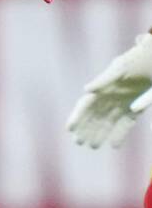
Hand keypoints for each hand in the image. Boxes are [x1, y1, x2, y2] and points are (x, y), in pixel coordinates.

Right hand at [66, 33, 151, 148]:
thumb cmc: (137, 60)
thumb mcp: (121, 68)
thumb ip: (104, 79)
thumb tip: (86, 90)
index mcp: (104, 87)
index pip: (86, 104)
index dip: (77, 116)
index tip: (69, 129)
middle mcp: (111, 97)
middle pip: (94, 116)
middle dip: (85, 129)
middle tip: (78, 142)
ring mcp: (123, 104)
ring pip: (108, 122)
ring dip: (100, 133)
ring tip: (92, 146)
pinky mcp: (135, 109)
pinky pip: (126, 124)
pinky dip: (120, 134)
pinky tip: (114, 145)